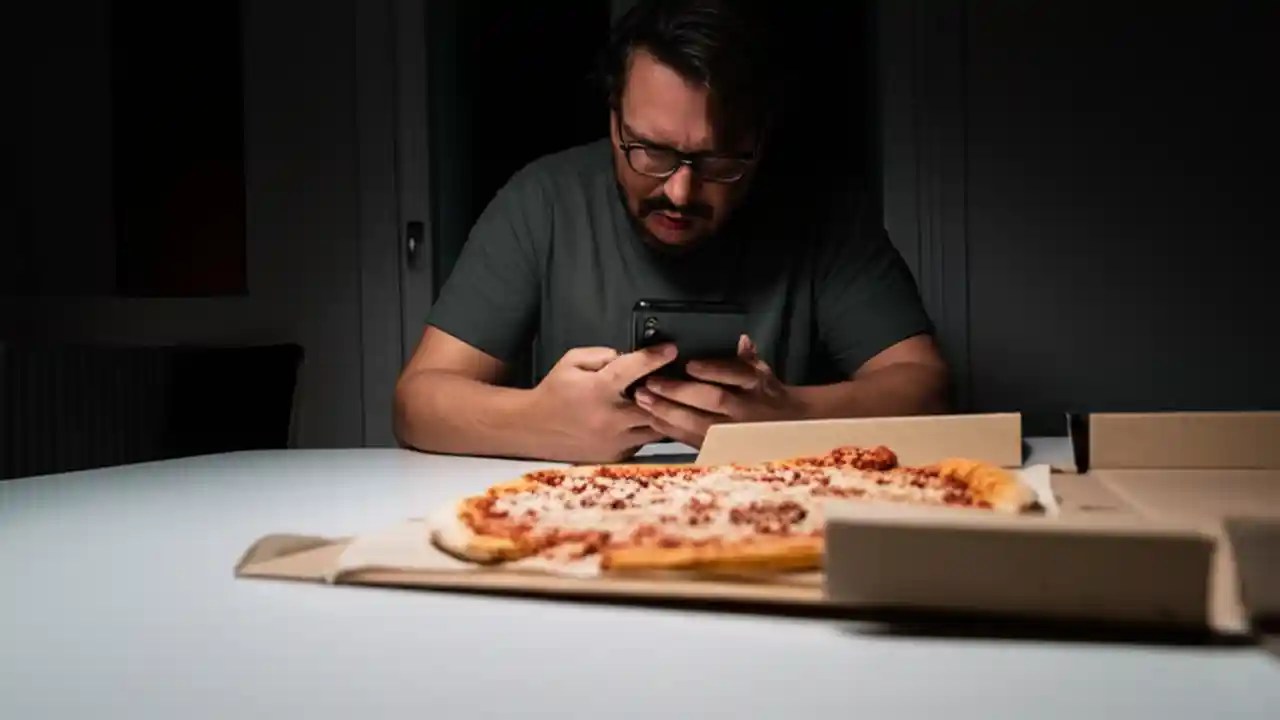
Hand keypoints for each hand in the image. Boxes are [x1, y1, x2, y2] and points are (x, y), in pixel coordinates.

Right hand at [528, 343, 677, 462]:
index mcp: (599, 389)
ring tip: (662, 403)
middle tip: (670, 382)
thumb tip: (629, 357)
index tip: (670, 350)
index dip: (655, 357)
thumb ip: (602, 354)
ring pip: (656, 428)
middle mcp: (611, 417)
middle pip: (656, 405)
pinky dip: (646, 431)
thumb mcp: (572, 362)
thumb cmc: (555, 391)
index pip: (634, 369)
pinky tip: (641, 421)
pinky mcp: (616, 456)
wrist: (534, 428)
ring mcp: (615, 441)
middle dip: (666, 392)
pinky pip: (643, 442)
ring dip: (660, 414)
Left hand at [633, 336, 801, 447]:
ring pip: (699, 423)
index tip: (688, 365)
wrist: (788, 427)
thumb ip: (747, 357)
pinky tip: (653, 420)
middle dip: (679, 392)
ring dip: (668, 412)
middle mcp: (747, 409)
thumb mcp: (763, 372)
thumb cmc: (769, 396)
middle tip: (651, 383)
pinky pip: (695, 440)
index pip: (735, 375)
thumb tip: (740, 339)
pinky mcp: (723, 448)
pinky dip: (672, 431)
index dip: (711, 370)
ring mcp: (734, 432)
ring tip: (644, 400)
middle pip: (712, 400)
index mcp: (757, 385)